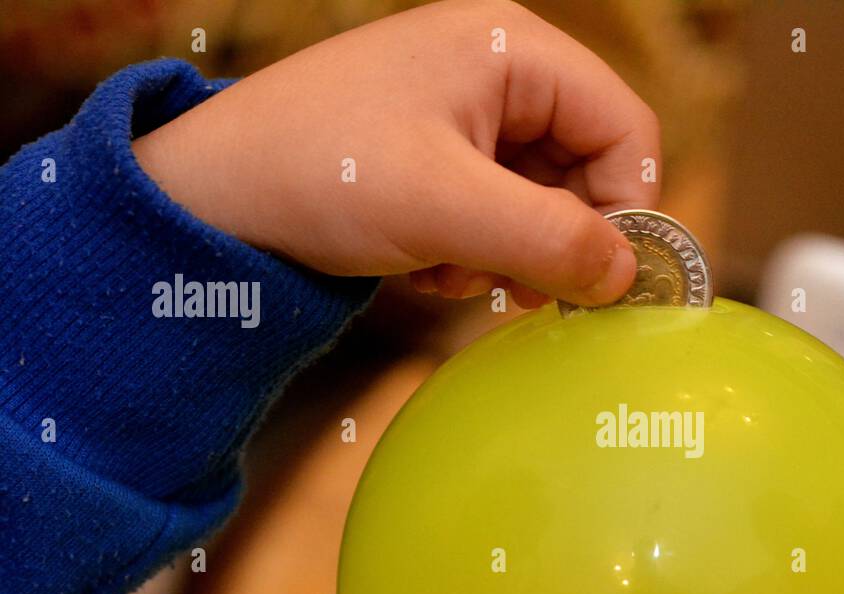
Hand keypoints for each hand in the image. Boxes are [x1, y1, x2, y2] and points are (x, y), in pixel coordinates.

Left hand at [131, 0, 660, 308]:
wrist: (209, 197)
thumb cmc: (318, 175)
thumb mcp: (445, 209)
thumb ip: (550, 240)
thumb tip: (629, 277)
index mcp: (510, 48)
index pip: (624, 126)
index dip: (630, 207)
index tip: (608, 280)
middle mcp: (498, 69)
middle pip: (588, 165)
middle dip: (562, 238)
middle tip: (528, 293)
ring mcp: (467, 113)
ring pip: (545, 197)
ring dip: (517, 254)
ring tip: (459, 275)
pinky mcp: (440, 154)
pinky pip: (501, 210)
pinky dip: (482, 251)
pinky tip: (432, 266)